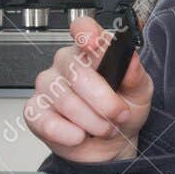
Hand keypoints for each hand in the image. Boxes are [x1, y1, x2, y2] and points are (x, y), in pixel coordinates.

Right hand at [24, 16, 152, 163]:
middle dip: (105, 102)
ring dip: (93, 123)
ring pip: (67, 102)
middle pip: (78, 72)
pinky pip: (48, 122)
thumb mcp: (139, 94)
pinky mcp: (35, 112)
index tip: (94, 42)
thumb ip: (136, 76)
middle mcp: (65, 63)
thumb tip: (131, 61)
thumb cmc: (122, 113)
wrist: (111, 144)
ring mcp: (47, 86)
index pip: (82, 29)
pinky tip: (79, 135)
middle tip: (118, 114)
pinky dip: (69, 134)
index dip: (86, 32)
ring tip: (102, 127)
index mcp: (90, 51)